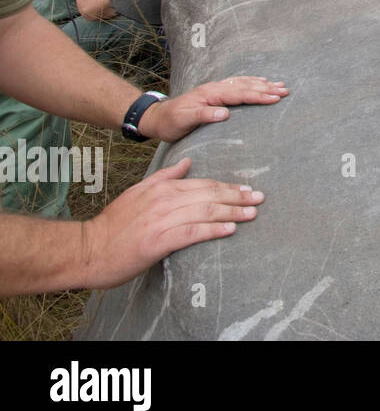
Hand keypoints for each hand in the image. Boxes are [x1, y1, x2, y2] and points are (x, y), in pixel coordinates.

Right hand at [81, 157, 263, 289]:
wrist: (88, 249)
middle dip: (237, 197)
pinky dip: (213, 229)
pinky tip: (230, 229)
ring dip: (233, 212)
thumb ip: (165, 176)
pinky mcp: (158, 241)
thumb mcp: (138, 192)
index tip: (247, 189)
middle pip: (209, 195)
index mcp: (162, 188)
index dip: (227, 187)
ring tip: (252, 213)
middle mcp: (165, 201)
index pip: (203, 184)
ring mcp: (162, 220)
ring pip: (205, 211)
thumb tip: (187, 162)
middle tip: (259, 198)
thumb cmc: (114, 224)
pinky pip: (192, 232)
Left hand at [137, 77, 288, 141]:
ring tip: (280, 85)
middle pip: (245, 85)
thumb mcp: (184, 121)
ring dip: (262, 84)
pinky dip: (252, 82)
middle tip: (286, 90)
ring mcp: (215, 89)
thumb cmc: (171, 122)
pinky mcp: (215, 93)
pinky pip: (238, 84)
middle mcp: (215, 88)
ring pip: (243, 83)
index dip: (258, 95)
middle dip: (266, 88)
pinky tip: (260, 83)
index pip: (239, 94)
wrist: (157, 117)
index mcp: (210, 94)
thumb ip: (204, 115)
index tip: (275, 98)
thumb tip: (225, 113)